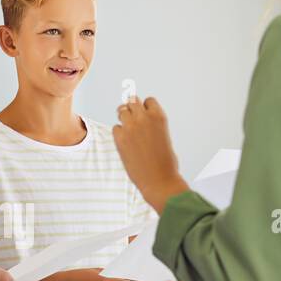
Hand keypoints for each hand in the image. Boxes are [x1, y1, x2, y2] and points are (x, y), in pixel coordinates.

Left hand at [113, 96, 189, 211]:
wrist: (159, 180)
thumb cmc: (165, 162)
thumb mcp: (164, 136)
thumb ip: (153, 125)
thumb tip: (141, 119)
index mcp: (158, 117)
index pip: (148, 100)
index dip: (146, 107)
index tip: (144, 112)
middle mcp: (144, 118)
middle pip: (132, 101)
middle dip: (132, 108)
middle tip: (131, 118)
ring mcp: (130, 127)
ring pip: (121, 110)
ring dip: (123, 118)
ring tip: (128, 130)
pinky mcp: (120, 138)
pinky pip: (115, 128)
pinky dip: (119, 133)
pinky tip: (126, 143)